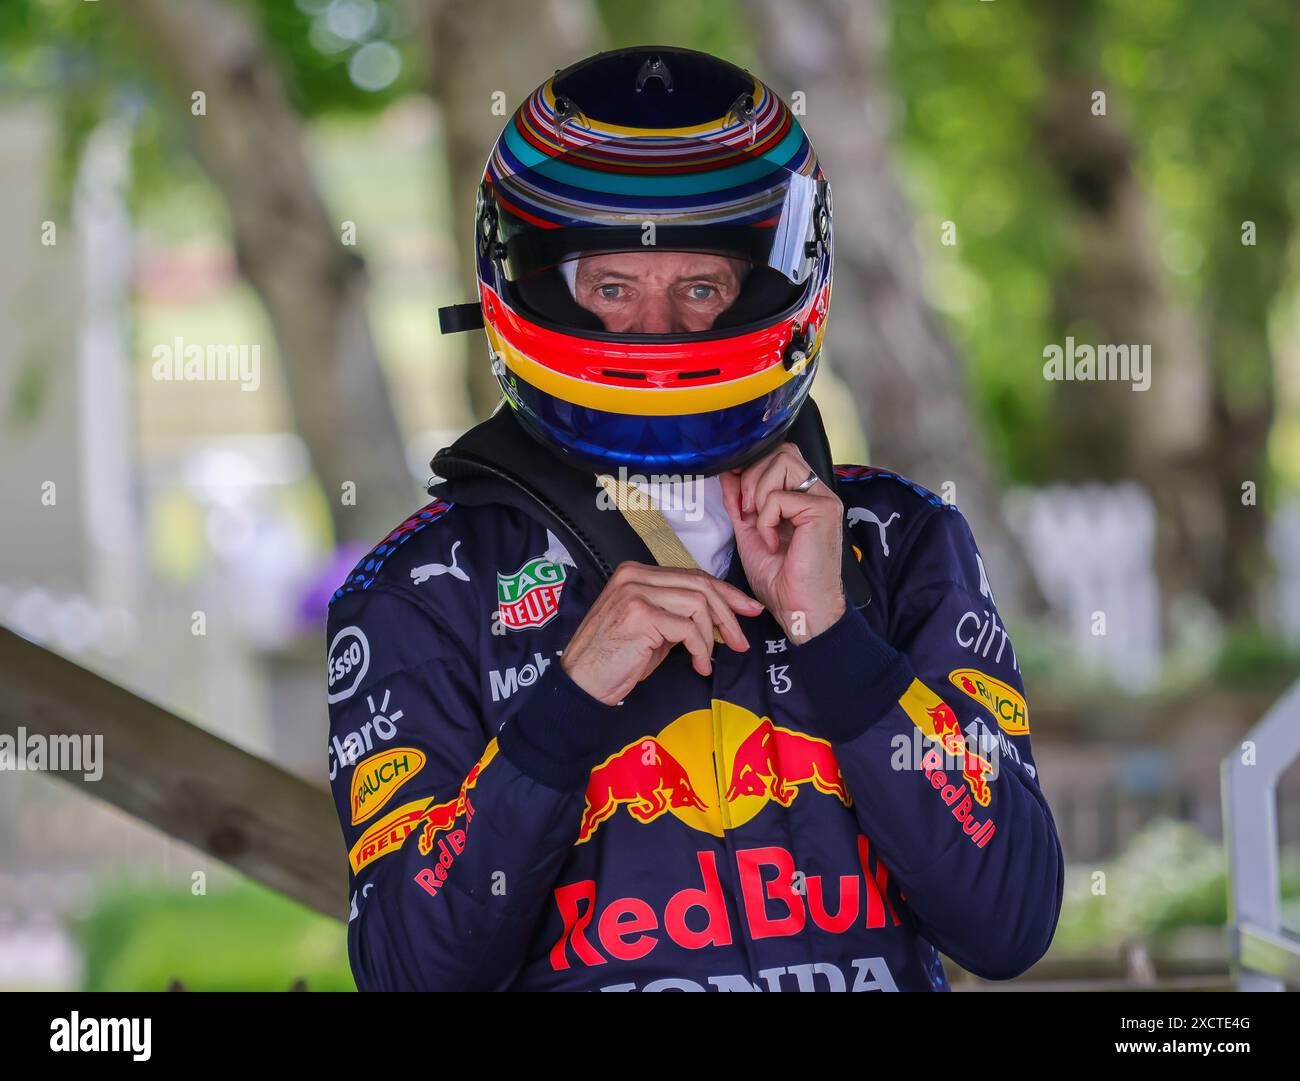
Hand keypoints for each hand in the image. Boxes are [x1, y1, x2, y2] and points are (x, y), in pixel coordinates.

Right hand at [561, 562, 762, 704]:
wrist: (581, 683)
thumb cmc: (615, 659)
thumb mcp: (651, 628)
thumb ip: (678, 614)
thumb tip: (720, 616)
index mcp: (636, 573)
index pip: (692, 575)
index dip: (725, 592)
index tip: (747, 609)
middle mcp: (635, 576)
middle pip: (700, 584)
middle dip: (728, 612)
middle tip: (740, 640)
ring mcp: (636, 592)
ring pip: (698, 603)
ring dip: (712, 636)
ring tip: (708, 659)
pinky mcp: (640, 615)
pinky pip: (688, 628)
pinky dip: (700, 649)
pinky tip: (698, 665)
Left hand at [720, 443, 845, 643]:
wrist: (797, 609)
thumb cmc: (780, 578)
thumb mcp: (750, 531)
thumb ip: (740, 501)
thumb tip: (728, 473)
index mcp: (802, 495)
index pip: (778, 456)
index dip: (752, 467)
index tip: (736, 494)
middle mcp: (816, 492)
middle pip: (781, 451)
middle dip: (753, 476)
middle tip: (747, 511)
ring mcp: (823, 499)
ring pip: (783, 461)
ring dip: (759, 492)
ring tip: (760, 524)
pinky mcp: (823, 510)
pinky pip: (780, 496)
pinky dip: (766, 520)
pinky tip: (773, 543)